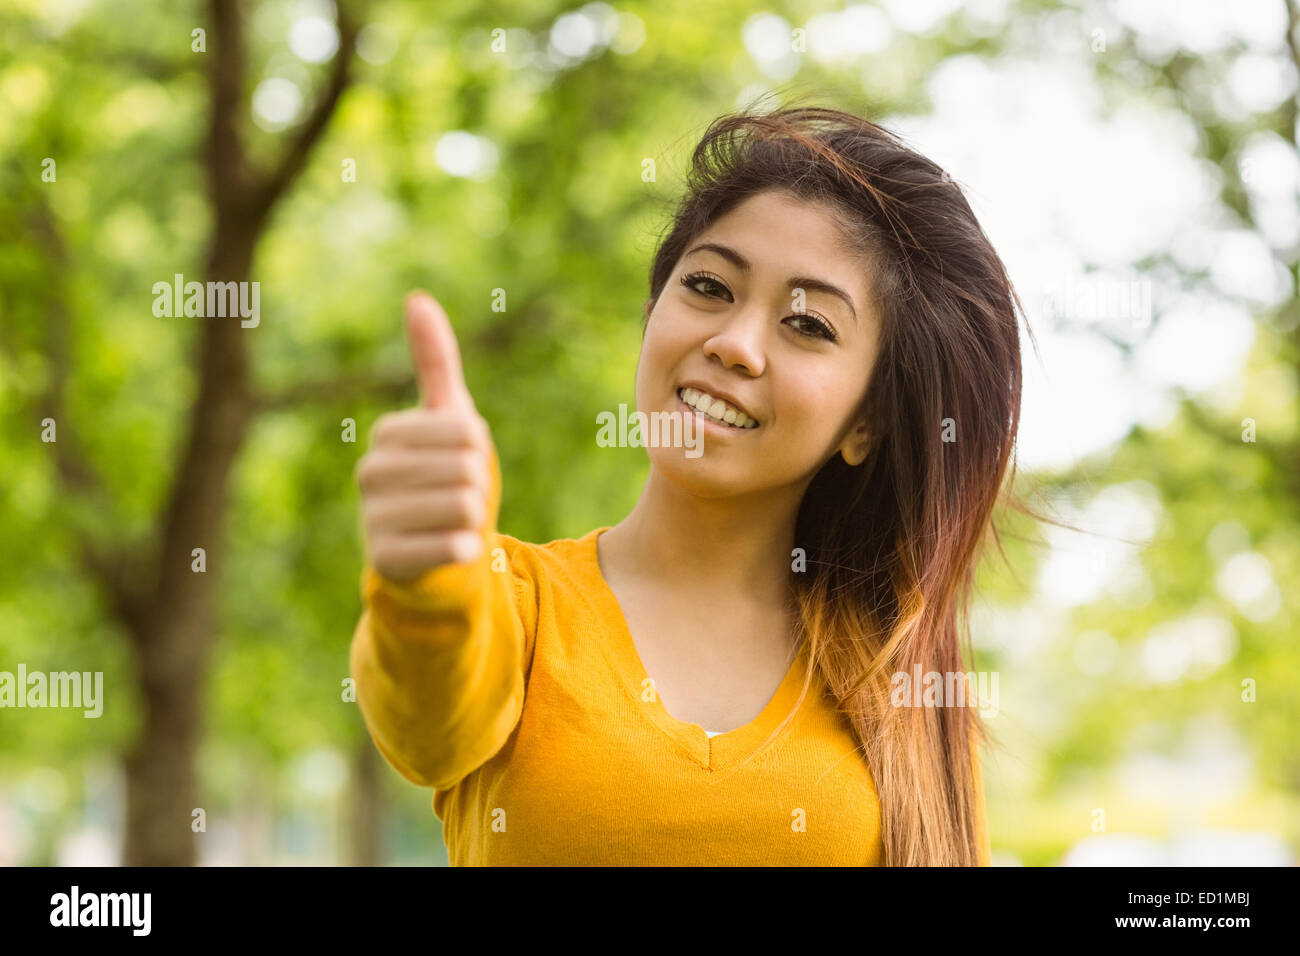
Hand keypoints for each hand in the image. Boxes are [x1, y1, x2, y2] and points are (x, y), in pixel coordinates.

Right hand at [357, 291, 494, 582]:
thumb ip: (435, 360)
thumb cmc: (443, 478)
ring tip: (455, 524)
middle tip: (459, 499)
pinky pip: (451, 546)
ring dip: (476, 520)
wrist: (430, 554)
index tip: (459, 463)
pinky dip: (466, 548)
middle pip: (467, 468)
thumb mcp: (445, 417)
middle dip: (478, 486)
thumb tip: (416, 298)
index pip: (467, 432)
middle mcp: (370, 473)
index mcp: (387, 434)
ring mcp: (373, 518)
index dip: (478, 450)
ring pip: (464, 506)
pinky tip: (455, 548)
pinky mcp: (386, 561)